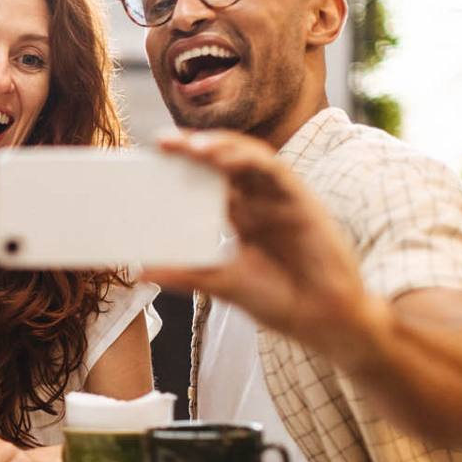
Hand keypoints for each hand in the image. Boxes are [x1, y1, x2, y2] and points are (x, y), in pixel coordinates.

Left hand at [141, 131, 376, 362]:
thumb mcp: (220, 284)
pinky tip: (224, 158)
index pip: (208, 182)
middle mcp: (258, 201)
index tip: (152, 161)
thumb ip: (184, 275)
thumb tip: (141, 272)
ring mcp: (279, 199)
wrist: (321, 318)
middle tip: (161, 143)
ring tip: (190, 145)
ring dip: (220, 147)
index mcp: (240, 216)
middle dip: (194, 149)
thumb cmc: (278, 299)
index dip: (182, 168)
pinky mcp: (301, 200)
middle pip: (224, 163)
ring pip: (248, 158)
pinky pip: (273, 170)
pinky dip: (248, 160)